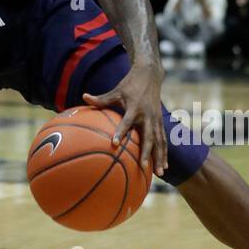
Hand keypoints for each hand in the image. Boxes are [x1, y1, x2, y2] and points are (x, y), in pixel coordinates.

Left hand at [83, 62, 167, 177]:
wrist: (150, 75)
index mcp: (135, 107)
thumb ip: (101, 98)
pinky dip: (164, 152)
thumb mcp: (116, 90)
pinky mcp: (160, 122)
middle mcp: (147, 115)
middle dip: (147, 152)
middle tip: (143, 166)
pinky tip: (164, 167)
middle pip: (148, 136)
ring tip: (159, 173)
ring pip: (159, 141)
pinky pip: (164, 139)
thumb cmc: (130, 83)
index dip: (121, 132)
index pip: (127, 122)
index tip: (114, 144)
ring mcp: (156, 119)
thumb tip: (84, 98)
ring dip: (160, 157)